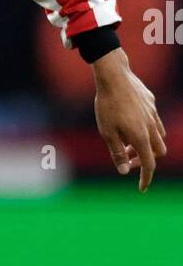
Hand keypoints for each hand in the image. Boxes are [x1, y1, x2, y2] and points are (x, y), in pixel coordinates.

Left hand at [92, 48, 165, 191]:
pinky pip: (154, 121)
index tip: (141, 189)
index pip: (149, 164)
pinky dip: (146, 129)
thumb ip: (117, 153)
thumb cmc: (107, 106)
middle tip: (128, 159)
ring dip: (146, 144)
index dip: (146, 179)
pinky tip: (130, 123)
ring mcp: (153, 114)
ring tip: (126, 142)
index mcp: (141, 137)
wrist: (114, 77)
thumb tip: (124, 171)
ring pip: (158, 136)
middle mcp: (151, 127)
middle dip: (146, 160)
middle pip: (158, 151)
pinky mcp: (151, 103)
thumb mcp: (107, 133)